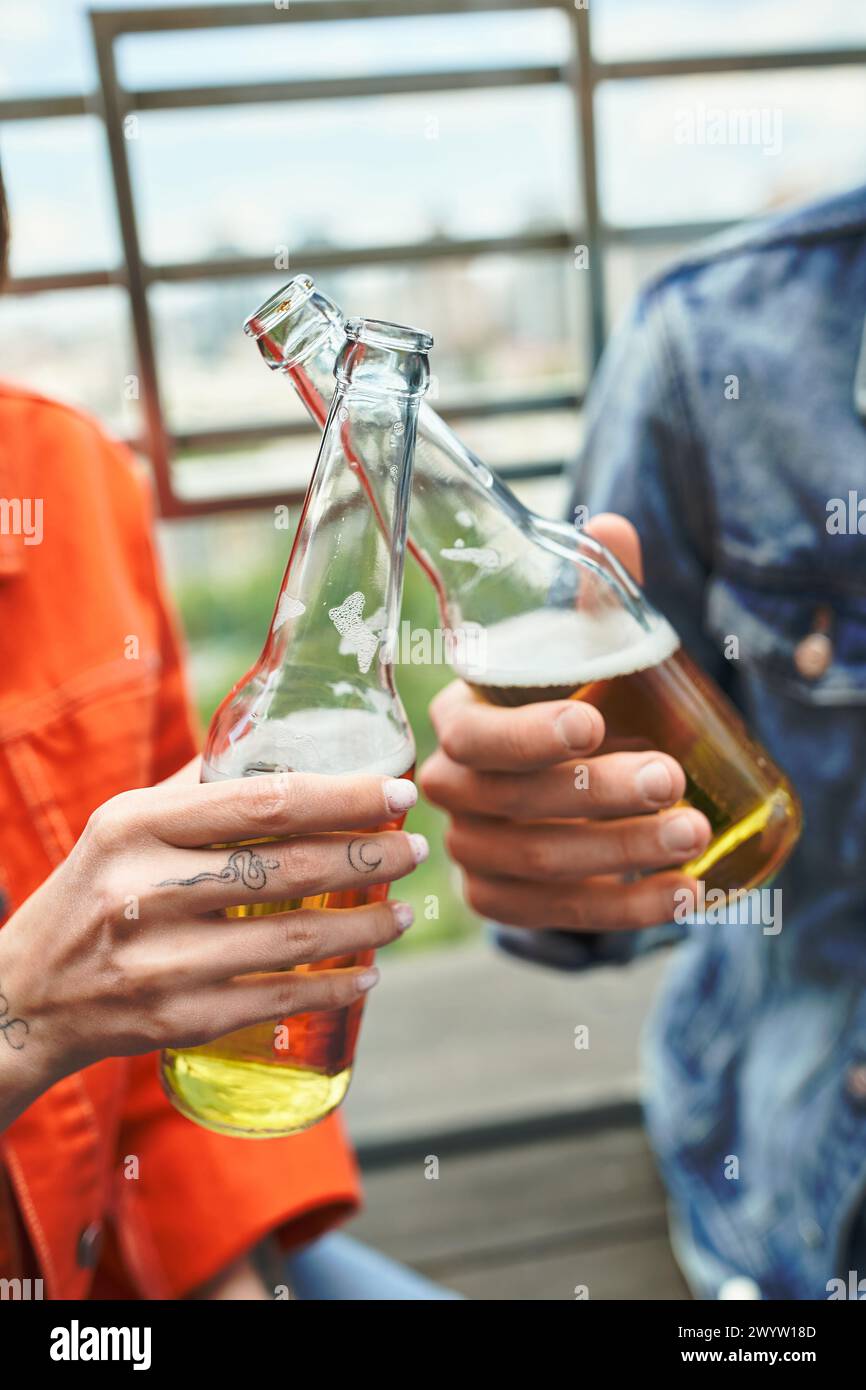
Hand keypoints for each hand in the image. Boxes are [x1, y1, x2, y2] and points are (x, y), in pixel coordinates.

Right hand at [0, 766, 422, 1123]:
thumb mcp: (121, 826)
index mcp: (136, 825)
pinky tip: (368, 972)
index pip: (263, 803)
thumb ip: (195, 791)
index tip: (399, 792)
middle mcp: (144, 888)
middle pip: (286, 868)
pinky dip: (332, 985)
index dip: (344, 798)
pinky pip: (276, 998)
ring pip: (292, 938)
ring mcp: (161, 960)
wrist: (23, 996)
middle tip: (413, 850)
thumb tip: (281, 749)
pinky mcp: (176, 1018)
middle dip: (368, 858)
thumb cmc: (91, 893)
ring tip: (403, 911)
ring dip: (364, 925)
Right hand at [419, 514, 711, 934]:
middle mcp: (450, 787)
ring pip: (537, 862)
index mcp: (457, 719)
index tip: (595, 723)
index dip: (529, 734)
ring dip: (619, 853)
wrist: (562, 778)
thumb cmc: (575, 701)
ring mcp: (471, 849)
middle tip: (674, 781)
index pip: (476, 735)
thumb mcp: (584, 653)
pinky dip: (620, 910)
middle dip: (599, 793)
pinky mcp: (498, 899)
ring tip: (694, 838)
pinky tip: (682, 896)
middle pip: (514, 801)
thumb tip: (612, 525)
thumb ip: (599, 597)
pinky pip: (552, 915)